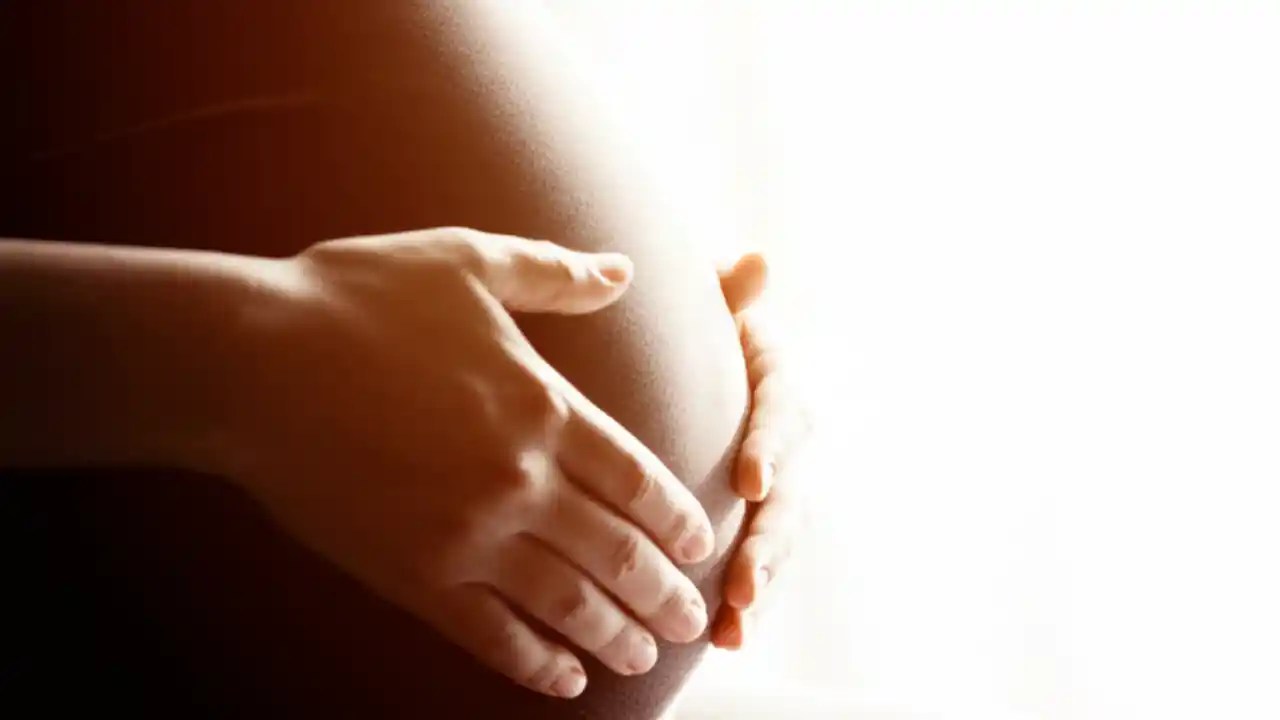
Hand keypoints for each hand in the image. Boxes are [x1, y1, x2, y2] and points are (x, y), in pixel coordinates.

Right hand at [220, 228, 716, 697]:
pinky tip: (563, 680)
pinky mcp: (412, 573)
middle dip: (663, 593)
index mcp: (544, 409)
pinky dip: (534, 663)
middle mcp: (519, 481)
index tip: (700, 545)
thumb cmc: (358, 299)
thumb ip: (555, 273)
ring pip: (565, 603)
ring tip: (644, 659)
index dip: (677, 520)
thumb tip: (623, 269)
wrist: (252, 360)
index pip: (638, 480)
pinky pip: (490, 634)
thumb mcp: (468, 262)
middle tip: (692, 624)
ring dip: (614, 636)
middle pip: (617, 553)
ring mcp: (466, 535)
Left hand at [710, 254, 811, 649]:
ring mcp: (770, 484)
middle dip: (768, 542)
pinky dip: (745, 601)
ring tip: (733, 627)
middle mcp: (782, 437)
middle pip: (788, 494)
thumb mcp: (705, 303)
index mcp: (773, 380)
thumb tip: (760, 257)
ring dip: (759, 585)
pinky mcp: (747, 517)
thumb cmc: (686, 323)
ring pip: (774, 540)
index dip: (772, 445)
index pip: (782, 410)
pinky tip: (726, 638)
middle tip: (743, 582)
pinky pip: (753, 560)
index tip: (752, 480)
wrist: (673, 354)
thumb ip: (730, 292)